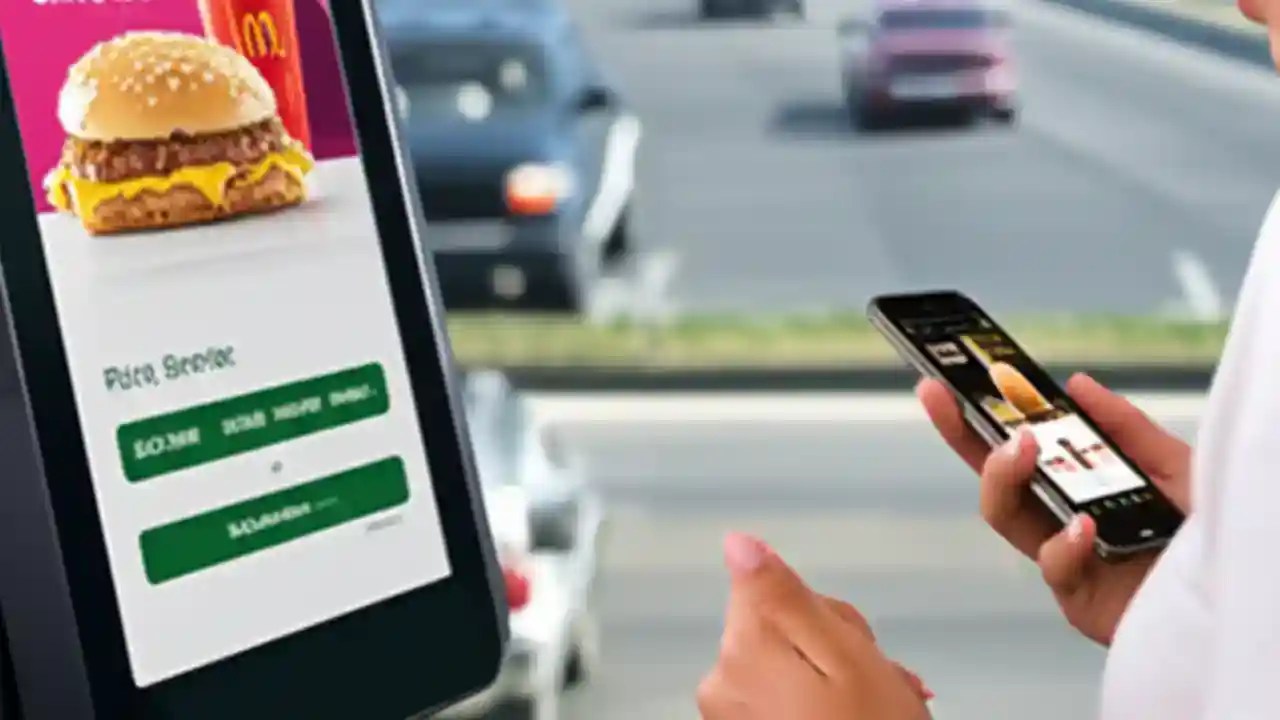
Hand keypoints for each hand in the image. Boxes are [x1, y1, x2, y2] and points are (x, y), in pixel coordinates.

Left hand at [697, 533, 931, 719]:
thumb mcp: (844, 654)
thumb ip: (785, 595)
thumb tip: (736, 543)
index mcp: (742, 648)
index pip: (770, 584)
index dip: (822, 608)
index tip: (849, 638)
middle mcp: (721, 685)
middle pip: (780, 628)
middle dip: (835, 646)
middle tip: (875, 681)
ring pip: (790, 670)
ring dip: (836, 682)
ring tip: (875, 710)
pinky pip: (786, 706)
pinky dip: (823, 710)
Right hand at [917, 373, 1191, 645]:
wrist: (1237, 587)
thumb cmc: (1206, 537)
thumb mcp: (1175, 466)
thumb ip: (1125, 429)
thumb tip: (1076, 385)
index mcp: (1076, 488)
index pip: (1013, 450)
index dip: (974, 419)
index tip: (941, 384)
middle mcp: (1059, 520)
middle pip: (994, 479)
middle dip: (963, 436)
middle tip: (955, 402)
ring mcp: (1064, 560)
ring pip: (1006, 518)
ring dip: (1005, 478)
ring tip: (1024, 449)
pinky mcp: (1079, 599)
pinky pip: (1054, 568)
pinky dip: (1063, 544)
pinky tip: (1083, 526)